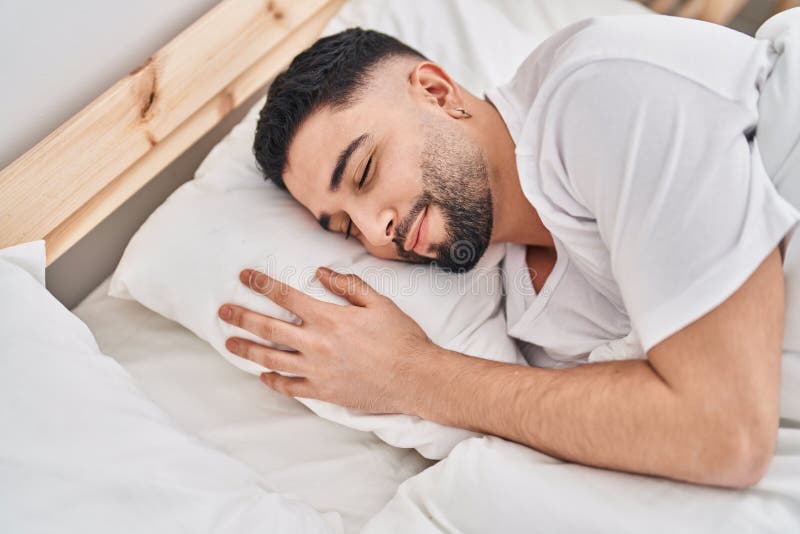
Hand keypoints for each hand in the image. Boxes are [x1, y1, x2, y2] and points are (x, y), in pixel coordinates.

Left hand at [218, 267, 438, 413]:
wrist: (415, 377)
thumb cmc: (401, 337)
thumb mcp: (379, 302)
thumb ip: (348, 285)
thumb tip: (321, 273)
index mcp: (328, 317)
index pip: (285, 296)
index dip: (262, 284)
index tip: (245, 276)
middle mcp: (316, 343)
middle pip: (268, 327)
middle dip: (242, 316)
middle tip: (223, 311)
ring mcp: (317, 369)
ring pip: (271, 359)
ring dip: (247, 349)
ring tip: (230, 343)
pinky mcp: (323, 391)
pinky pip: (290, 387)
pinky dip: (273, 381)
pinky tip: (263, 376)